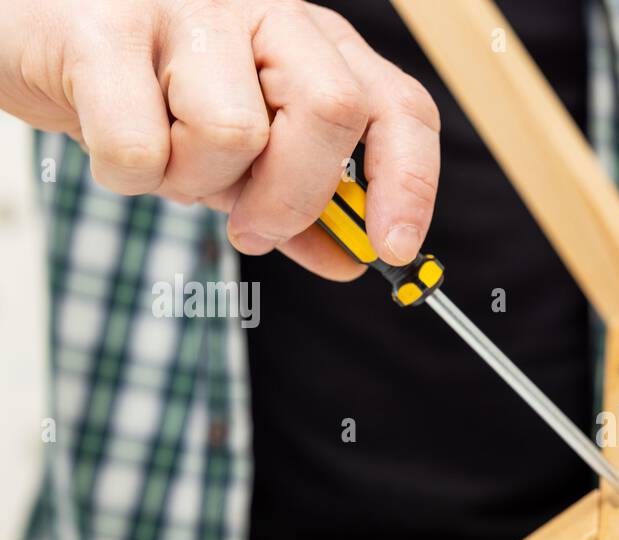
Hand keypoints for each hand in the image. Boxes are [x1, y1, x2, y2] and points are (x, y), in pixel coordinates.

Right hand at [0, 0, 440, 278]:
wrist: (28, 34)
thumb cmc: (144, 91)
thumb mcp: (238, 156)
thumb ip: (297, 207)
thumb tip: (351, 261)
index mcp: (308, 38)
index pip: (396, 105)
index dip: (409, 181)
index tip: (395, 249)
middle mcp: (259, 7)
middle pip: (332, 110)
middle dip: (296, 195)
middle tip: (253, 228)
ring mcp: (182, 8)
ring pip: (235, 133)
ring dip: (194, 183)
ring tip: (161, 157)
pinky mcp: (100, 27)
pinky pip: (143, 147)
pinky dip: (128, 176)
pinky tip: (109, 144)